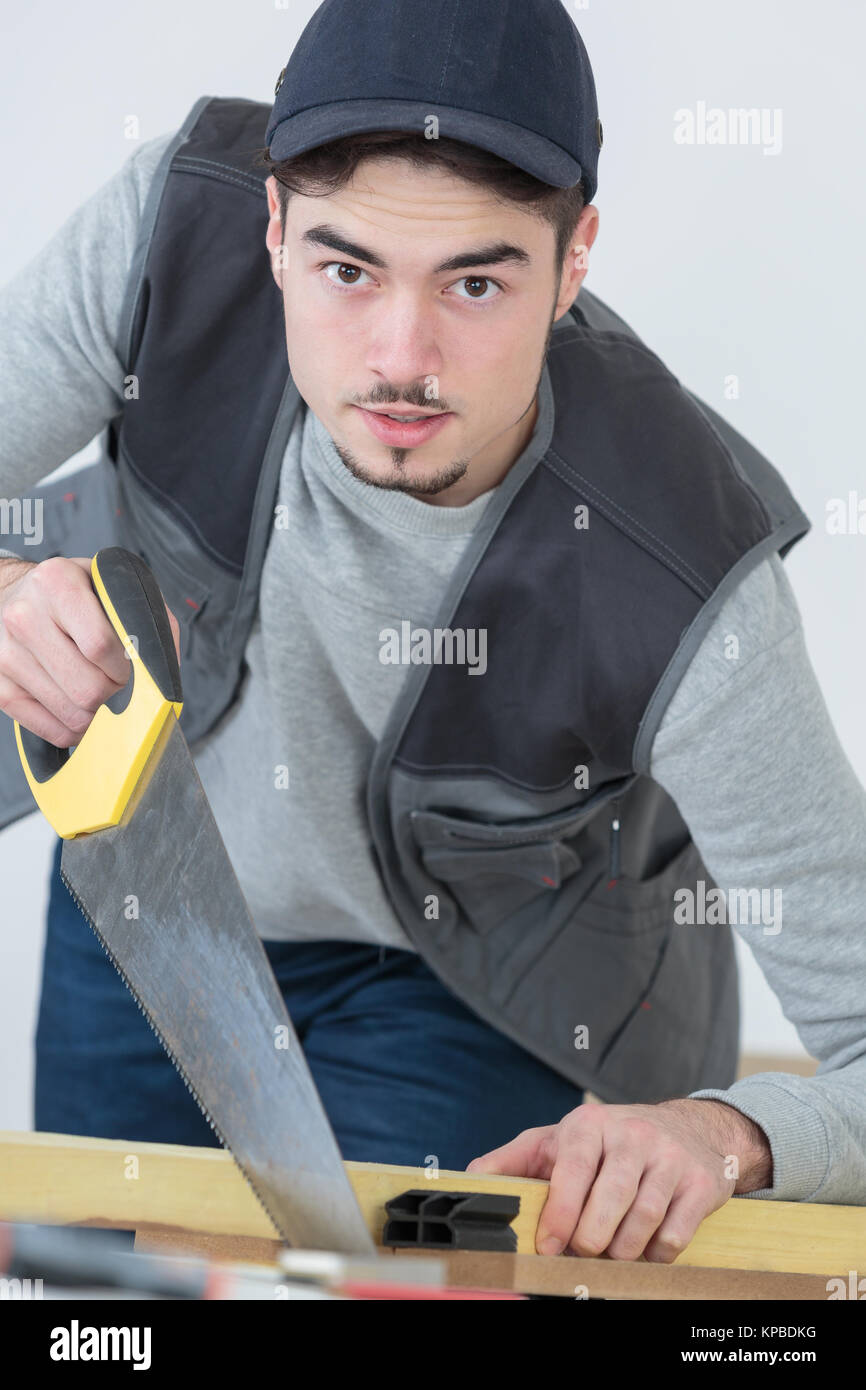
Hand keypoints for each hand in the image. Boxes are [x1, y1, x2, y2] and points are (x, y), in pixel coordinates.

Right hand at [0, 555, 180, 747]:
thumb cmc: (75, 595)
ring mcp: (6, 655)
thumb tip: (163, 669)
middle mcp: (23, 616)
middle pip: (88, 687)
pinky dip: (76, 730)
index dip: (126, 668)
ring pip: (72, 714)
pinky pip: (51, 730)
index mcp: (56, 582)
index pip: (100, 645)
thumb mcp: (112, 587)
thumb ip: (147, 617)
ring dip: (98, 714)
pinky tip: (81, 710)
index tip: (133, 668)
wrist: (15, 597)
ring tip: (101, 694)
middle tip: (119, 684)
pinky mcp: (0, 688)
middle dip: (116, 695)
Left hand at [466, 1097, 772, 1261]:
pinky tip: (646, 1247)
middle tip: (584, 1251)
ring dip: (622, 1250)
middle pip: (609, 1200)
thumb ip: (514, 1161)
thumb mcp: (559, 1140)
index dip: (558, 1214)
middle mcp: (632, 1134)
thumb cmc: (609, 1142)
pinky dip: (656, 1253)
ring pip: (642, 1220)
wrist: (687, 1128)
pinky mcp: (700, 1182)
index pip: (571, 1170)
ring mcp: (669, 1156)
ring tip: (612, 1251)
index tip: (548, 1247)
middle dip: (591, 1239)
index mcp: (590, 1124)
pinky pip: (674, 1234)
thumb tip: (470, 1180)